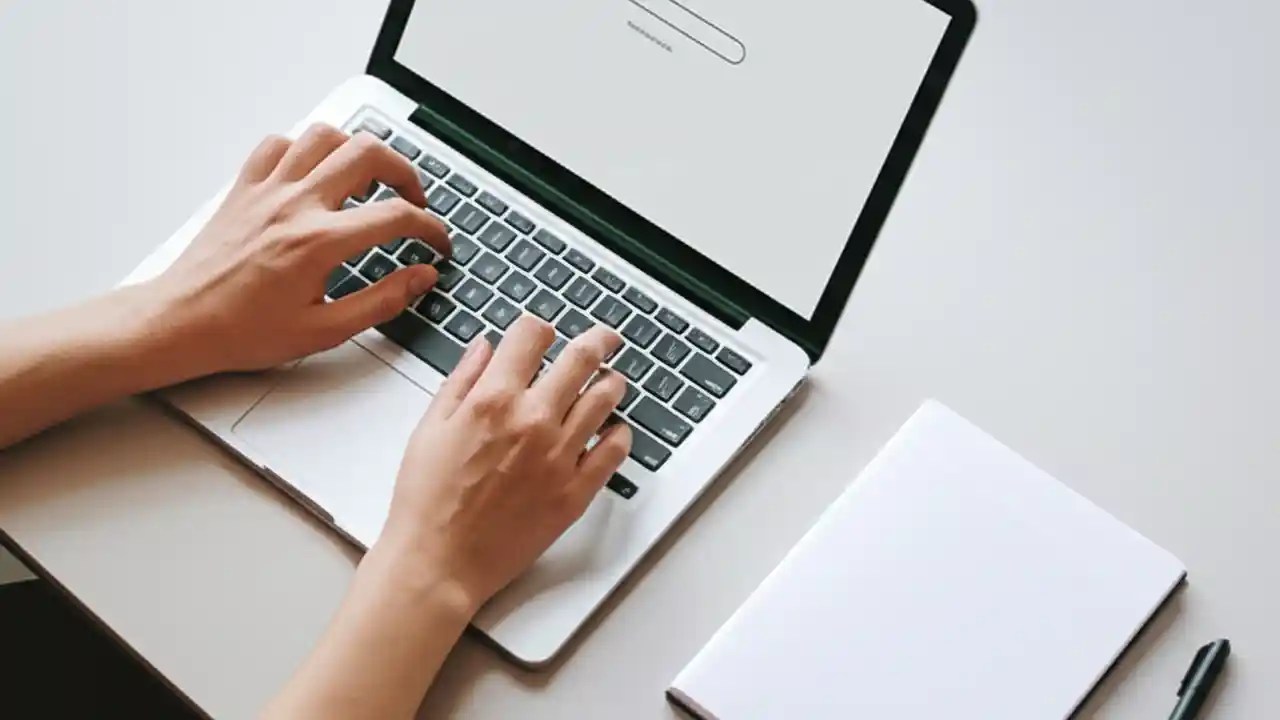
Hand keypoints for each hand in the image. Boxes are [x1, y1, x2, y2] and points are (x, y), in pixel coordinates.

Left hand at [141, 123, 449, 378]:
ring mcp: (267, 189)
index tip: (437, 244)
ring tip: (370, 179)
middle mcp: (295, 205)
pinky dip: (305, 150)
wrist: (180, 323)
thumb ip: (381, 301)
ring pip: (325, 136)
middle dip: (405, 172)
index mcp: (318, 243)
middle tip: (414, 200)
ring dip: (357, 150)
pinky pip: (278, 145)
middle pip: (367, 153)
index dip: (430, 228)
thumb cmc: (242, 332)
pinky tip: (314, 174)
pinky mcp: (244, 187)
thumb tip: (420, 278)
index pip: (395, 216)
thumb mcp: (324, 331)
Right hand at [379, 317, 633, 610]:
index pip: (533, 334)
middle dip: (597, 341)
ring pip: (605, 398)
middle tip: (605, 339)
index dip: (539, 329)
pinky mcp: (575, 491)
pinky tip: (612, 431)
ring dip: (611, 382)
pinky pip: (614, 450)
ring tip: (611, 382)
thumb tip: (485, 346)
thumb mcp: (430, 428)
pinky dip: (618, 434)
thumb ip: (462, 380)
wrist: (438, 563)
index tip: (544, 335)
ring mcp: (559, 456)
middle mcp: (532, 420)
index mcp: (493, 399)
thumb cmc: (426, 502)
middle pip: (582, 357)